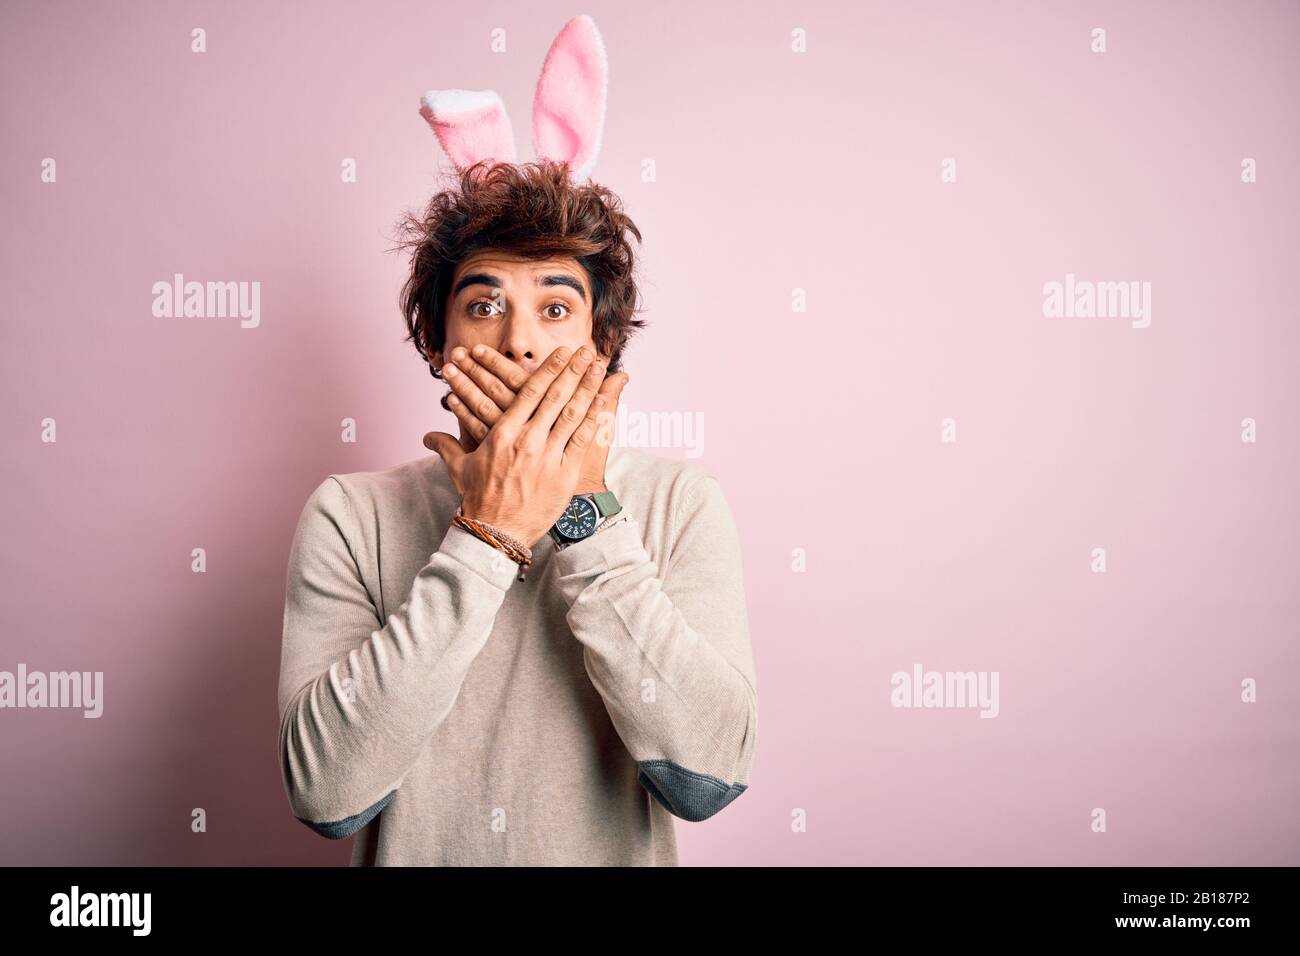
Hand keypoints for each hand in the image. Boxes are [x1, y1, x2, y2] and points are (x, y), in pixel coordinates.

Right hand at [422, 345, 606, 546]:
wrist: (496, 533)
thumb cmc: (479, 500)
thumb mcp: (460, 469)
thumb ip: (447, 445)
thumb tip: (427, 436)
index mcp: (503, 433)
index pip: (530, 393)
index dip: (549, 370)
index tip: (563, 353)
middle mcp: (527, 440)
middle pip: (555, 396)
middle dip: (574, 370)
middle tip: (587, 351)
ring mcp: (547, 456)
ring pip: (572, 414)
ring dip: (588, 388)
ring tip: (600, 369)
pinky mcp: (563, 474)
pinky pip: (582, 441)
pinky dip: (594, 420)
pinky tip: (604, 403)